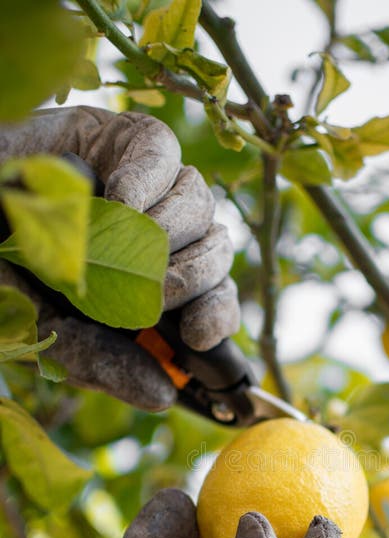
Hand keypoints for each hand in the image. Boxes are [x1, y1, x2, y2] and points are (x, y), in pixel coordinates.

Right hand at [0, 106, 238, 409]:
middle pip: (216, 252)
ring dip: (167, 234)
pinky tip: (118, 201)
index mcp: (152, 283)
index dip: (217, 315)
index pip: (212, 299)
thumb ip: (100, 361)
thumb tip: (161, 396)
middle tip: (155, 295)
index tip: (198, 337)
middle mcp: (160, 236)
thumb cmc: (5, 273)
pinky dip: (147, 180)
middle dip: (192, 279)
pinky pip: (164, 155)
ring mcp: (150, 186)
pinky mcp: (127, 140)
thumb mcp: (48, 327)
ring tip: (119, 247)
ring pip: (201, 206)